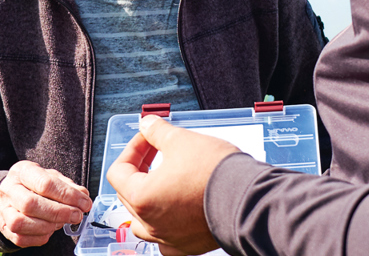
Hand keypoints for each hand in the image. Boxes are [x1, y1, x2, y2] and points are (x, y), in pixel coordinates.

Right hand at [0, 160, 92, 247]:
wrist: (14, 193)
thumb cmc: (36, 184)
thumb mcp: (52, 177)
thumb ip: (68, 186)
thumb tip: (84, 197)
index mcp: (22, 171)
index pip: (45, 183)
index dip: (68, 195)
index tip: (84, 203)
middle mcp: (9, 189)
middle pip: (30, 204)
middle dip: (58, 212)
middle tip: (76, 216)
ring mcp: (3, 209)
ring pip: (21, 223)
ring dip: (47, 226)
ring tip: (61, 223)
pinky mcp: (3, 226)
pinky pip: (20, 238)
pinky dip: (39, 237)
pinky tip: (50, 230)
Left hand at [107, 115, 240, 254]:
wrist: (249, 199)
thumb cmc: (216, 174)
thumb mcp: (181, 140)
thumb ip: (157, 132)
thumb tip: (148, 125)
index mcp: (142, 197)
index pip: (119, 171)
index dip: (133, 148)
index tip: (148, 138)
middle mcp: (151, 223)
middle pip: (128, 194)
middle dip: (141, 169)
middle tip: (158, 151)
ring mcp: (169, 238)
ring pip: (143, 222)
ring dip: (148, 199)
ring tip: (163, 182)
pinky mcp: (189, 245)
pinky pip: (166, 239)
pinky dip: (166, 224)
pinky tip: (176, 211)